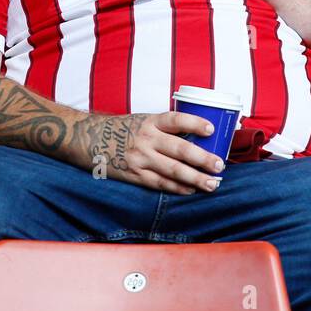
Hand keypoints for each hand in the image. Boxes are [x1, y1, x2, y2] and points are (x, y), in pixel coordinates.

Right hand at [86, 110, 227, 194]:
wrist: (90, 140)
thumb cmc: (125, 129)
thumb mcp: (145, 120)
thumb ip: (167, 129)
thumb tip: (200, 138)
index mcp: (150, 121)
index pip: (176, 120)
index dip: (194, 123)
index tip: (212, 129)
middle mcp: (146, 139)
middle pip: (179, 149)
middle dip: (202, 159)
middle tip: (219, 166)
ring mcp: (139, 159)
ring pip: (172, 170)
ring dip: (194, 178)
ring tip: (212, 184)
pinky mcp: (134, 175)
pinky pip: (159, 184)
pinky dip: (177, 188)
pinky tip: (191, 190)